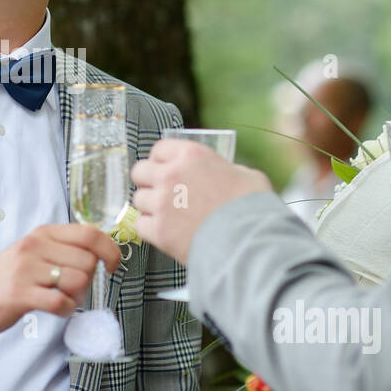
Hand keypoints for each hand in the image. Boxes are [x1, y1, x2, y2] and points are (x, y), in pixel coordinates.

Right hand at [0, 224, 120, 340]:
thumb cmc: (12, 278)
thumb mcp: (36, 252)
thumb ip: (65, 248)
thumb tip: (102, 251)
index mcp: (42, 233)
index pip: (89, 234)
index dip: (110, 250)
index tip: (113, 265)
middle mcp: (34, 246)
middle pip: (87, 261)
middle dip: (89, 281)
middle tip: (74, 289)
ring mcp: (26, 269)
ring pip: (77, 281)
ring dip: (78, 297)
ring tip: (63, 299)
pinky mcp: (20, 293)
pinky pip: (61, 302)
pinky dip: (66, 310)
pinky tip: (57, 310)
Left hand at [131, 139, 269, 264]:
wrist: (248, 241)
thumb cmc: (252, 208)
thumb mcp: (247, 175)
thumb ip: (227, 170)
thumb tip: (226, 174)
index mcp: (191, 155)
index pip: (159, 149)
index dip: (161, 160)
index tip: (165, 167)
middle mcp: (170, 175)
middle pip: (140, 171)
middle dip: (148, 181)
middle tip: (161, 191)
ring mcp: (160, 203)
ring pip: (138, 199)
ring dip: (149, 206)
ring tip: (166, 216)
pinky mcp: (157, 230)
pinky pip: (140, 225)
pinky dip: (150, 229)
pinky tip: (164, 232)